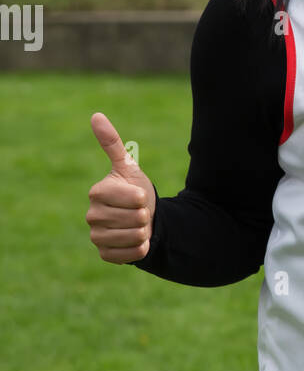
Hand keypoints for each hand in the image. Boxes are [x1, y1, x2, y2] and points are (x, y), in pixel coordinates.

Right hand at [86, 113, 155, 262]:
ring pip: (136, 236)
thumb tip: (96, 115)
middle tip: (138, 212)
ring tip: (138, 225)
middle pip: (137, 218)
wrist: (141, 219)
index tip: (138, 195)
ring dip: (144, 231)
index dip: (142, 197)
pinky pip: (134, 254)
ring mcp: (97, 237)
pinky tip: (137, 240)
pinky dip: (142, 248)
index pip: (134, 198)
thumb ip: (112, 143)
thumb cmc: (133, 190)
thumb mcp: (127, 166)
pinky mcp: (105, 255)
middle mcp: (91, 216)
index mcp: (96, 192)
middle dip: (145, 215)